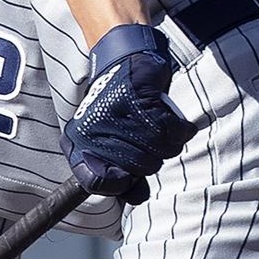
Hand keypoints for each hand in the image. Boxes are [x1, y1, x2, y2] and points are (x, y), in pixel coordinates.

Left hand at [62, 23, 194, 204]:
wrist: (123, 62)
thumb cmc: (117, 109)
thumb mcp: (107, 142)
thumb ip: (118, 173)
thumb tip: (136, 196)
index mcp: (79, 144)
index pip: (97, 184)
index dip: (121, 185)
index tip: (130, 178)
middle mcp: (94, 130)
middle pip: (139, 169)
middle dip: (150, 159)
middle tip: (146, 141)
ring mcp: (118, 114)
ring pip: (160, 151)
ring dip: (167, 143)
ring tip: (158, 128)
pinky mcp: (141, 96)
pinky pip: (172, 130)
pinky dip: (179, 129)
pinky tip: (173, 122)